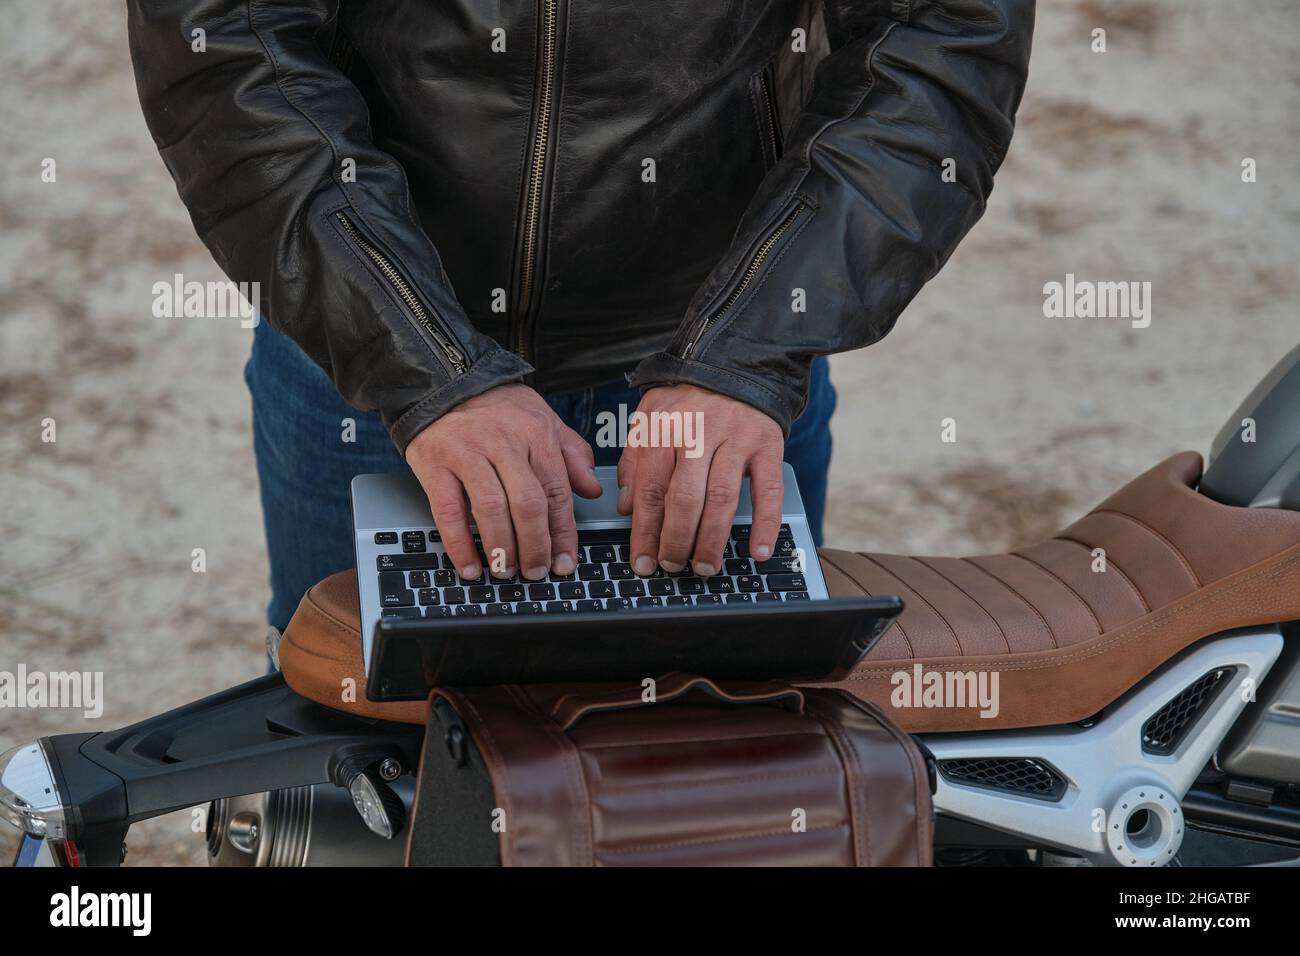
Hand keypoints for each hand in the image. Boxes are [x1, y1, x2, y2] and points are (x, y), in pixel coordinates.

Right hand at [406, 384, 601, 580]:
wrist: (444, 383)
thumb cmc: (497, 408)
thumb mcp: (544, 419)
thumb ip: (572, 455)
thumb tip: (594, 490)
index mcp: (536, 433)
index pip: (556, 491)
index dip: (563, 533)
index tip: (565, 561)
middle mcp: (504, 443)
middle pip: (527, 503)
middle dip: (536, 545)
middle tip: (537, 572)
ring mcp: (467, 454)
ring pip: (490, 509)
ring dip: (502, 548)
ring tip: (508, 572)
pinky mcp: (435, 466)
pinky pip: (448, 512)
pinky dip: (460, 545)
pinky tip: (471, 566)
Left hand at [617, 384, 783, 576]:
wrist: (737, 361)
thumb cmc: (688, 398)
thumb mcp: (650, 416)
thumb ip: (635, 459)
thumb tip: (627, 508)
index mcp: (664, 428)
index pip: (651, 488)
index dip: (645, 531)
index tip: (642, 562)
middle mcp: (699, 433)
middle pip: (685, 497)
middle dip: (676, 540)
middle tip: (671, 567)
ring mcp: (736, 439)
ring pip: (722, 498)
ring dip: (711, 540)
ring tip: (703, 567)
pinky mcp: (767, 445)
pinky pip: (768, 490)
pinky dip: (765, 524)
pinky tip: (757, 551)